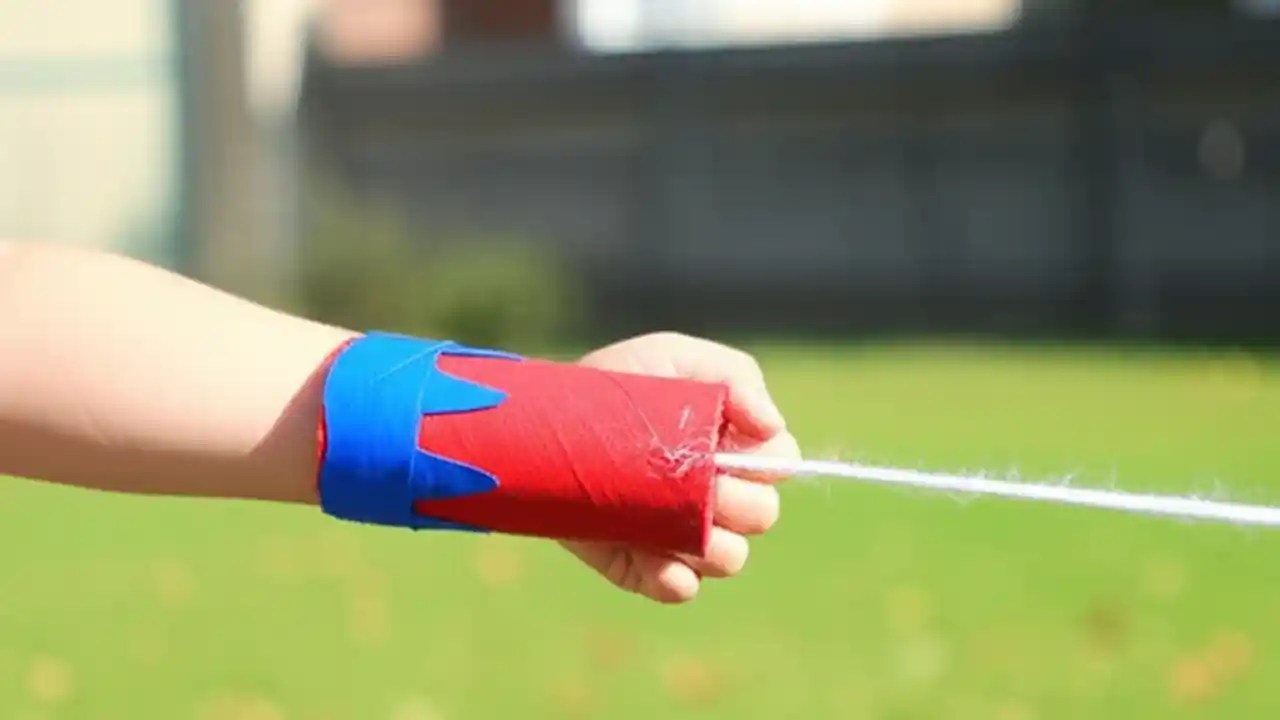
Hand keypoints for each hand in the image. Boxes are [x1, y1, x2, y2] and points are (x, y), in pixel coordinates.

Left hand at [565, 332, 798, 602]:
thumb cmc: (618, 384)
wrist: (547, 420)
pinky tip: (657, 559)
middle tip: (699, 479)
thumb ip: (733, 374)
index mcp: (734, 446)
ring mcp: (681, 534)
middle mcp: (718, 495)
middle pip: (763, 514)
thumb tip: (772, 425)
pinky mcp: (643, 564)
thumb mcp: (671, 356)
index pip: (781, 464)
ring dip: (713, 546)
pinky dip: (675, 579)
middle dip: (739, 501)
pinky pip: (678, 589)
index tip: (726, 445)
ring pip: (729, 559)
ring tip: (673, 519)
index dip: (764, 460)